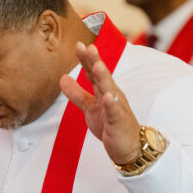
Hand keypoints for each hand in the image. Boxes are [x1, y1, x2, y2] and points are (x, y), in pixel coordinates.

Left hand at [59, 42, 141, 164]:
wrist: (130, 147)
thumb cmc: (111, 125)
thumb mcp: (90, 108)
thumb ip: (77, 93)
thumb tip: (62, 78)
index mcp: (104, 91)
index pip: (93, 73)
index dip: (86, 59)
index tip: (79, 44)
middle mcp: (112, 95)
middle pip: (102, 76)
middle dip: (96, 62)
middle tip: (89, 47)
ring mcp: (116, 108)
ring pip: (110, 90)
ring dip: (104, 78)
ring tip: (97, 66)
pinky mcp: (118, 122)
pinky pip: (114, 112)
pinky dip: (111, 104)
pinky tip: (108, 96)